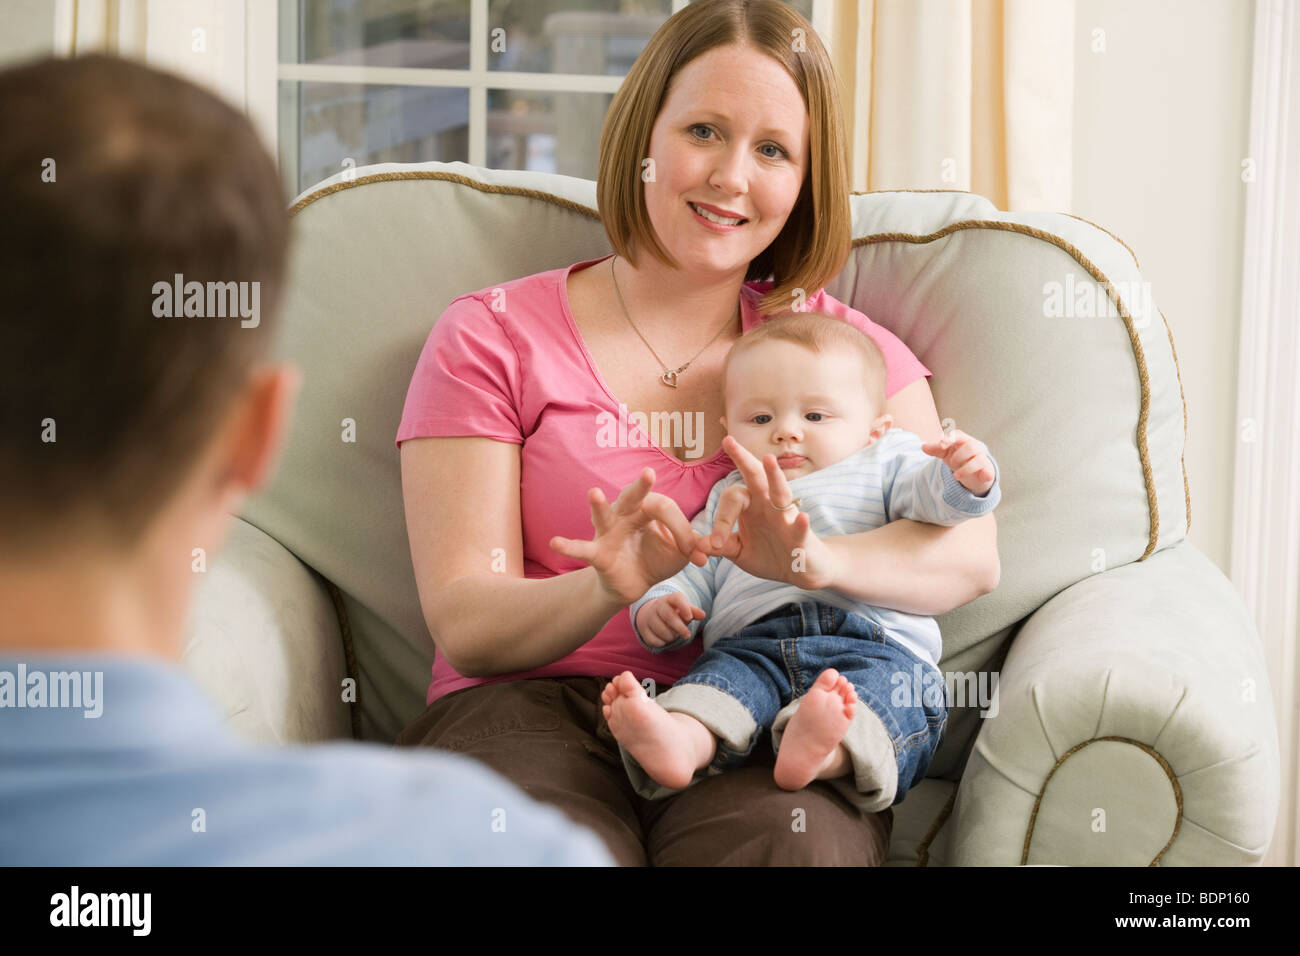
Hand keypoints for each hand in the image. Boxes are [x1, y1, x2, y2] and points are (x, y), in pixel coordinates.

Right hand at [549, 467, 704, 605]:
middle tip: (649, 473)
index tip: (694, 554)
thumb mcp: (678, 553)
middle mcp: (627, 514)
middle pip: (634, 496)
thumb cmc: (656, 559)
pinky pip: (584, 550)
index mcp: (649, 509)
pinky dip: (569, 547)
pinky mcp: (598, 553)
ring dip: (599, 505)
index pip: (667, 510)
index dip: (682, 531)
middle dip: (641, 485)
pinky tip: (555, 543)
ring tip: (593, 493)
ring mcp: (609, 532)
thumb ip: (692, 548)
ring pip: (604, 515)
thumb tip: (706, 552)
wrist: (634, 584)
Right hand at [636, 593, 705, 647]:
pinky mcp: (643, 629)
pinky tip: (663, 638)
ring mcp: (648, 617)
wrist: (652, 614)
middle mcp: (657, 605)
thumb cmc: (673, 612)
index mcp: (670, 599)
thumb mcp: (684, 610)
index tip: (689, 617)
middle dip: (679, 627)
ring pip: (661, 630)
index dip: (683, 607)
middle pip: (668, 616)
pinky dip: (662, 643)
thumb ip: (693, 612)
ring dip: (671, 636)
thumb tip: (703, 615)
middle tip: (687, 635)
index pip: (677, 599)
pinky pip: (654, 640)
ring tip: (673, 634)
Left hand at [691, 435, 839, 590]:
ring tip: (768, 460)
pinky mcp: (801, 536)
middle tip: (728, 440)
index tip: (715, 544)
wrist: (799, 571)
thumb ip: (720, 546)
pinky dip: (800, 523)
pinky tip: (802, 517)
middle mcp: (768, 505)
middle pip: (755, 477)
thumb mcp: (739, 552)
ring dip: (775, 476)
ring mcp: (786, 518)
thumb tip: (696, 545)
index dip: (721, 521)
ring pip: (781, 492)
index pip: (731, 500)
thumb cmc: (768, 554)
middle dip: (742, 458)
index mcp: (751, 506)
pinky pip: (800, 527)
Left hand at [921, 429, 994, 495]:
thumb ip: (936, 450)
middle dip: (958, 456)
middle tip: (951, 464)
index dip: (950, 438)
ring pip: (978, 460)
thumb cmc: (959, 458)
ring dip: (966, 469)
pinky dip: (986, 474)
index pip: (958, 434)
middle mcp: (975, 447)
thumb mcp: (946, 453)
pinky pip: (989, 472)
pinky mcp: (987, 471)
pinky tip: (982, 476)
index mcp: (963, 440)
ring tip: (955, 477)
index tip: (941, 445)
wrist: (973, 472)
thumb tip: (923, 447)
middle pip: (970, 447)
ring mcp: (982, 459)